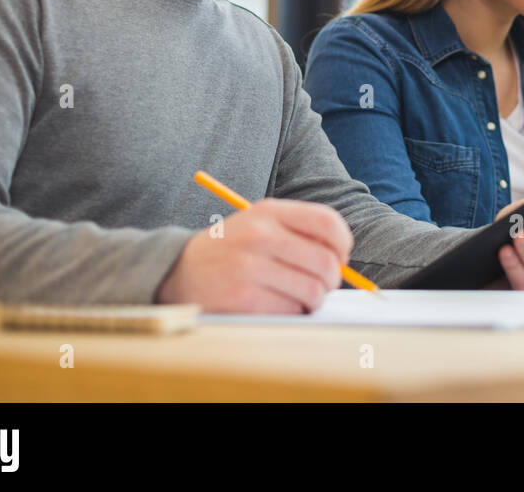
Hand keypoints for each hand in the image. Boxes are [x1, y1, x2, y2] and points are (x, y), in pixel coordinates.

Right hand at [156, 198, 352, 312]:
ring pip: (313, 291)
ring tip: (300, 296)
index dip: (343, 243)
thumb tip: (342, 260)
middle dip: (332, 279)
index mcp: (269, 211)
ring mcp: (251, 267)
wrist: (180, 269)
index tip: (341, 256)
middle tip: (323, 284)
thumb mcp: (261, 223)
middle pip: (326, 262)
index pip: (327, 222)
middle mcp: (260, 235)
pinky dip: (292, 311)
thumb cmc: (233, 247)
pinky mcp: (244, 298)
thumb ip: (300, 232)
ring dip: (314, 299)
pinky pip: (291, 310)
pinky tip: (275, 303)